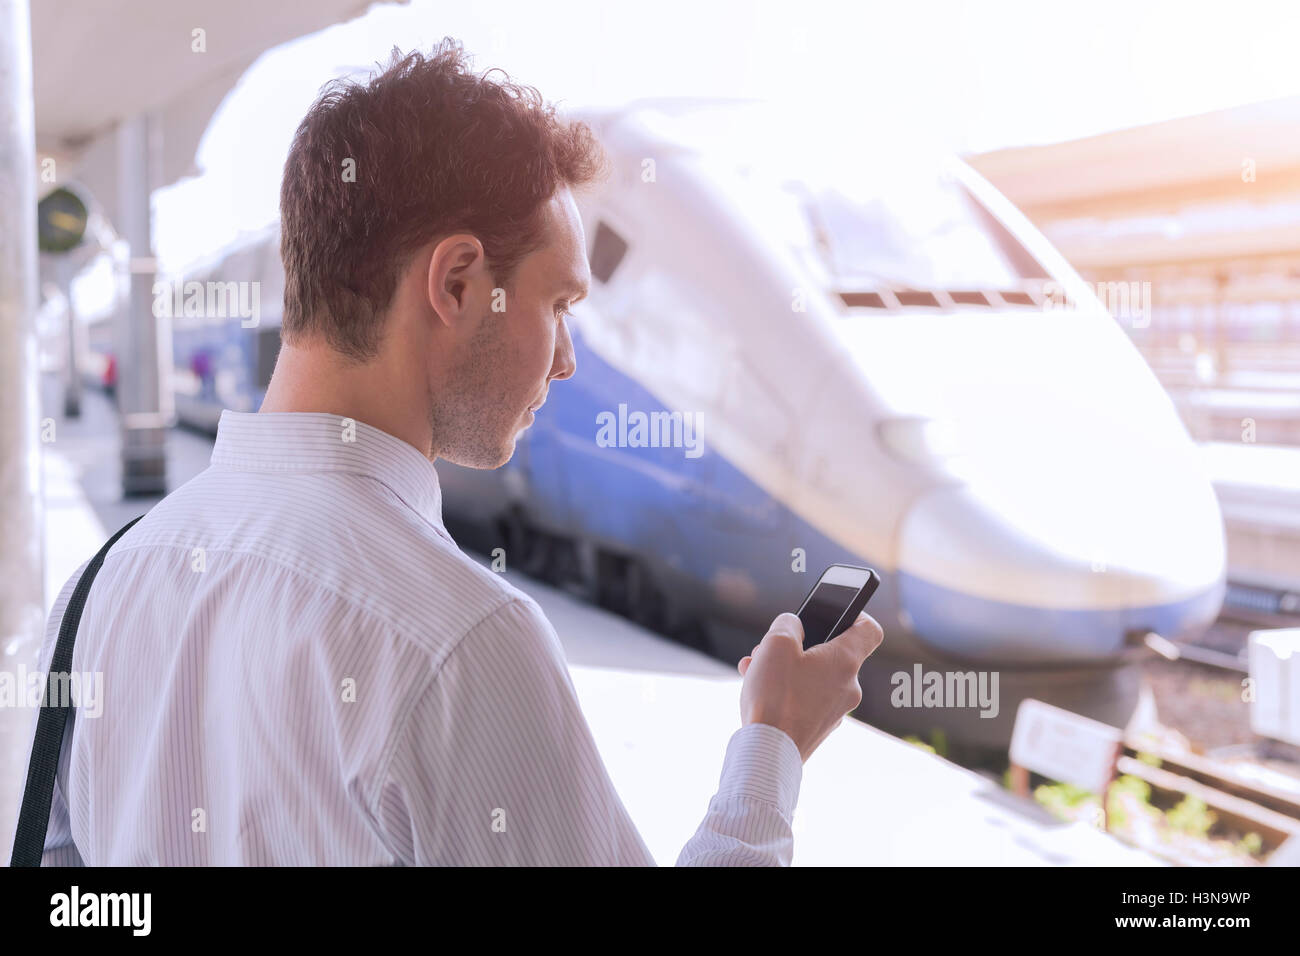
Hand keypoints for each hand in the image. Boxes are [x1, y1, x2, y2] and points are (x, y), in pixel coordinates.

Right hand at [737, 610, 883, 761]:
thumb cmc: (775, 696)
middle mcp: (848, 687)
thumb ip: (787, 624)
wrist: (768, 753)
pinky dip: (786, 691)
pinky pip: (806, 700)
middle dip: (799, 645)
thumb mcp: (775, 644)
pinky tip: (758, 691)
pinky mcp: (817, 728)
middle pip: (832, 654)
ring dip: (787, 668)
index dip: (856, 615)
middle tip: (771, 646)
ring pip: (814, 677)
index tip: (837, 612)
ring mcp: (835, 711)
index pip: (870, 630)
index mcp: (845, 661)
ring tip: (755, 668)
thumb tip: (793, 627)